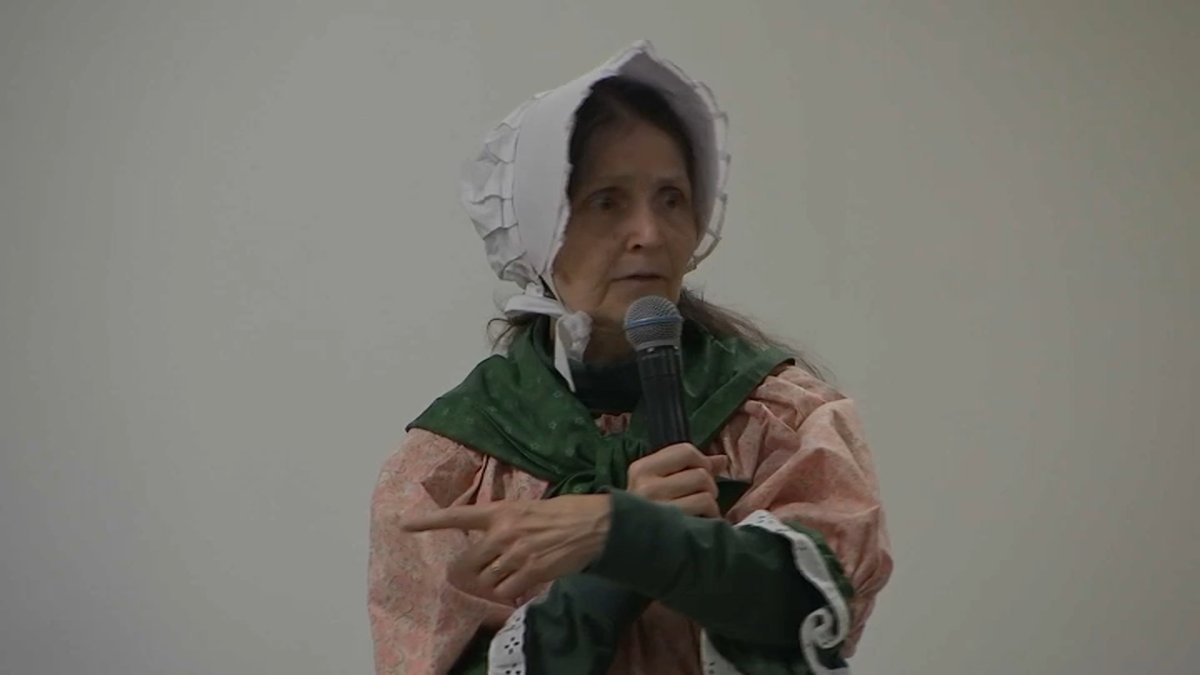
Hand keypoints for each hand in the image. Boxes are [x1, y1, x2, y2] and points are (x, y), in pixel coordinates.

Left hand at [401, 495, 610, 604]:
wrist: (592, 525)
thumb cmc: (562, 513)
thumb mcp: (527, 509)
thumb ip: (504, 523)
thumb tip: (489, 543)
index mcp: (500, 512)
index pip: (458, 516)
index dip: (429, 521)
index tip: (404, 524)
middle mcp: (503, 532)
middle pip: (468, 563)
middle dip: (470, 573)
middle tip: (479, 574)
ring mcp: (516, 554)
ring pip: (487, 580)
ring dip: (494, 583)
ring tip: (511, 574)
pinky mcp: (531, 572)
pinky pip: (506, 591)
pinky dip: (510, 592)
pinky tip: (522, 584)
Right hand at [626, 443, 729, 517]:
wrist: (627, 545)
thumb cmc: (645, 514)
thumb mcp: (658, 484)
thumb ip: (688, 468)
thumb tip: (722, 459)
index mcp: (641, 469)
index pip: (685, 451)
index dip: (701, 461)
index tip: (700, 473)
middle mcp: (647, 486)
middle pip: (700, 473)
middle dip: (708, 486)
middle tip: (701, 498)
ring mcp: (659, 508)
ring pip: (706, 493)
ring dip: (710, 504)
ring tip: (701, 513)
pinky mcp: (672, 527)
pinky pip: (706, 511)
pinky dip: (711, 517)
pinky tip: (702, 525)